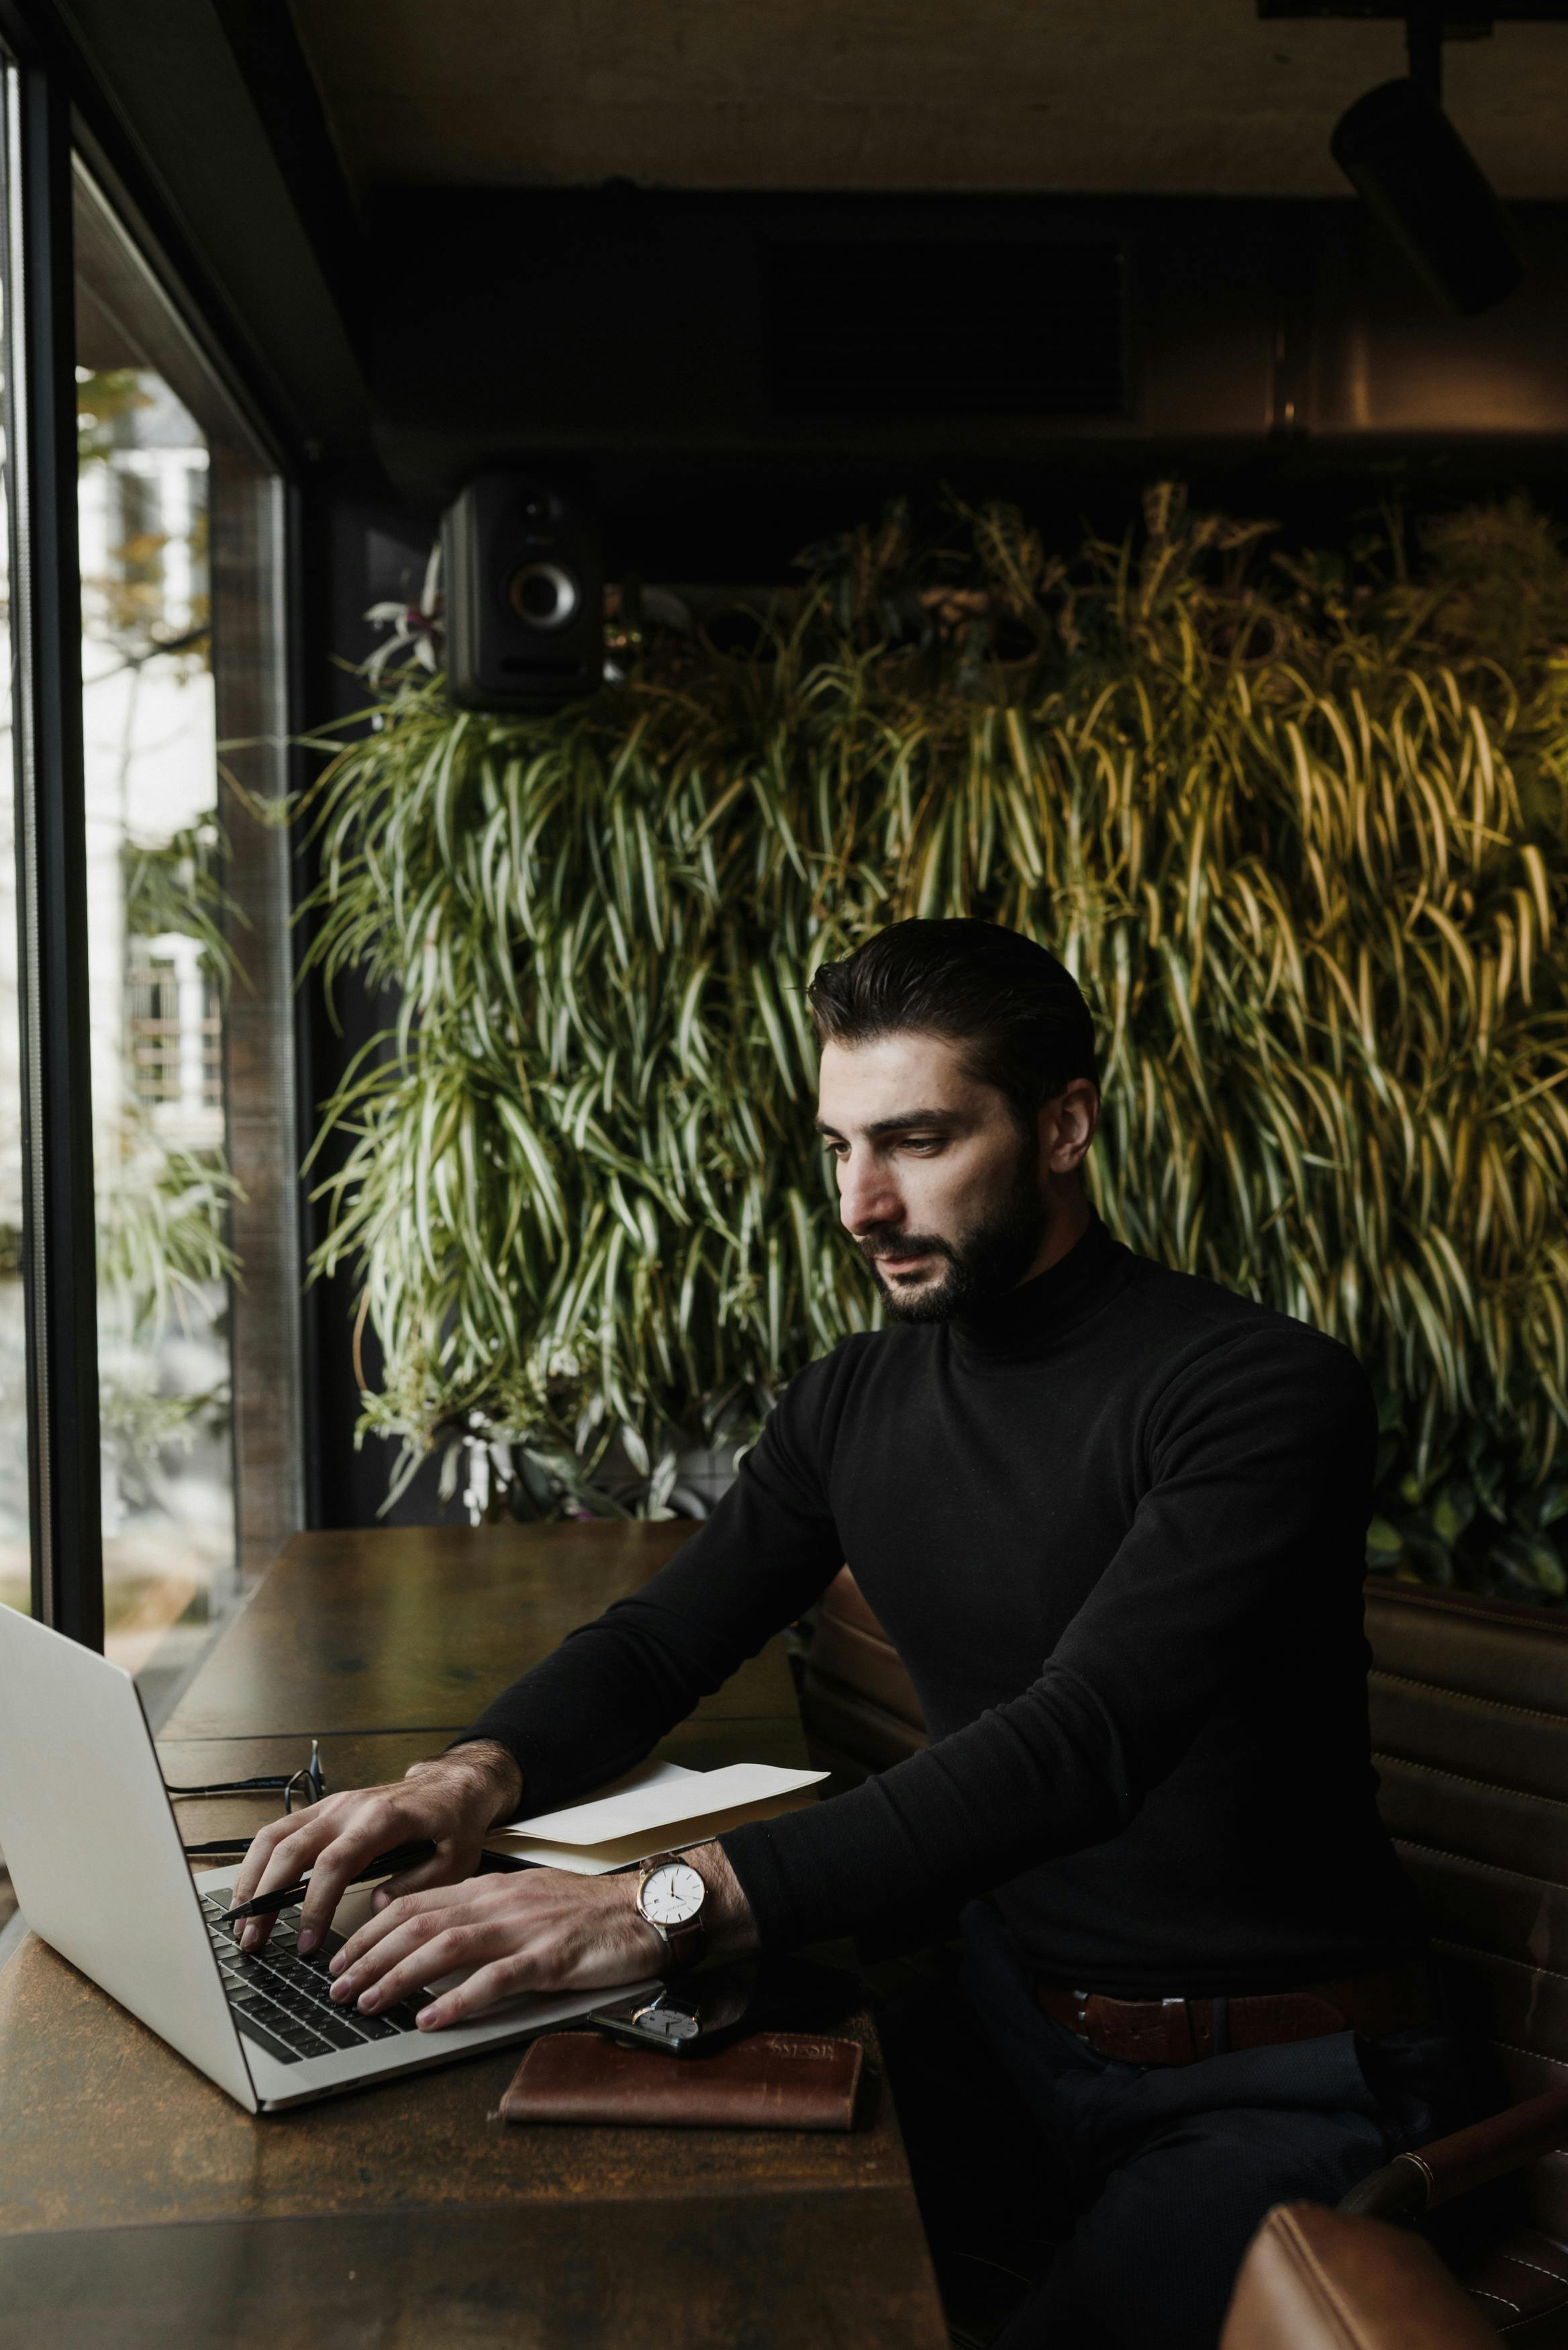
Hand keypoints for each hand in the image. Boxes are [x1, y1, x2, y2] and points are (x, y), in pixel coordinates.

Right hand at [226, 1740, 522, 1955]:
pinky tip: (251, 1893)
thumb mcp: (455, 1859)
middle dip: (266, 1898)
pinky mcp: (324, 1810)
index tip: (306, 1945)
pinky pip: (280, 1832)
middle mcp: (348, 1808)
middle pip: (290, 1850)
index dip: (314, 1905)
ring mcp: (332, 1805)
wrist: (451, 1784)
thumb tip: (375, 1909)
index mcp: (382, 1819)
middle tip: (253, 1941)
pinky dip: (259, 1863)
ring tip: (241, 1922)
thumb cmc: (454, 1822)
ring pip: (274, 1837)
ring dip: (252, 1879)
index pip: (334, 1863)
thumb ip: (417, 1886)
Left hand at [326, 1842, 756, 2029]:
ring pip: (445, 1948)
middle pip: (418, 1925)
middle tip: (336, 1989)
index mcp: (490, 1889)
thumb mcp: (524, 1900)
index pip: (415, 1903)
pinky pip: (495, 1980)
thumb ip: (479, 1911)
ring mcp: (523, 1930)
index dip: (370, 1931)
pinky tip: (431, 2017)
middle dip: (368, 1957)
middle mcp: (499, 1903)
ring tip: (367, 2003)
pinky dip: (457, 1999)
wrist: (647, 1908)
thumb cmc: (587, 1912)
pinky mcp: (550, 1959)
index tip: (339, 1956)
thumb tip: (426, 1927)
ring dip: (398, 1977)